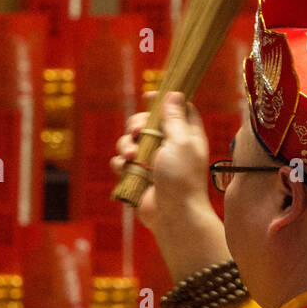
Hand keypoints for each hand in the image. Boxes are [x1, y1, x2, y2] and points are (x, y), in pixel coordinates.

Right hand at [111, 92, 230, 275]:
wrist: (173, 214)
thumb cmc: (182, 177)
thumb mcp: (181, 141)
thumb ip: (175, 118)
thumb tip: (174, 94)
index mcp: (186, 135)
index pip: (176, 109)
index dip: (163, 100)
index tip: (149, 96)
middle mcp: (169, 146)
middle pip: (147, 123)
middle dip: (136, 125)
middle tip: (137, 132)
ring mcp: (152, 162)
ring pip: (131, 142)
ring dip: (125, 145)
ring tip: (131, 157)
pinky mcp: (137, 176)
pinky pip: (122, 163)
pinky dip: (120, 164)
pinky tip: (125, 169)